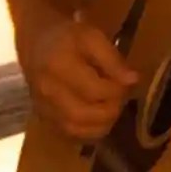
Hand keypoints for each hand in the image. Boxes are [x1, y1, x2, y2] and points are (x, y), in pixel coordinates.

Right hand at [26, 14, 138, 140]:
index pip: (96, 90)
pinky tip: (99, 118)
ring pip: (76, 129)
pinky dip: (88, 131)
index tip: (127, 83)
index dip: (117, 90)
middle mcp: (47, 91)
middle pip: (84, 114)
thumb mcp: (93, 37)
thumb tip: (133, 81)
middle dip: (110, 110)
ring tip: (112, 108)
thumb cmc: (68, 37)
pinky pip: (69, 134)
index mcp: (59, 66)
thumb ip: (113, 59)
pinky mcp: (43, 118)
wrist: (37, 43)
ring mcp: (43, 107)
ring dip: (101, 124)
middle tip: (121, 98)